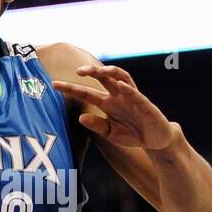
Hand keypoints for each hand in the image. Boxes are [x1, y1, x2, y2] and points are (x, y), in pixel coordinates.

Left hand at [53, 64, 177, 149]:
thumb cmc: (133, 134)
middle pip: (103, 78)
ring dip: (110, 72)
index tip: (54, 84)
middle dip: (91, 72)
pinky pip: (136, 94)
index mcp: (107, 103)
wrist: (156, 140)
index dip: (71, 88)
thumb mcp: (112, 134)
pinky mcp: (145, 105)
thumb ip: (97, 126)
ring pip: (120, 77)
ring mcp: (132, 98)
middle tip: (78, 70)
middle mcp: (118, 96)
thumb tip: (80, 118)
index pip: (86, 93)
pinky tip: (119, 85)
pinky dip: (128, 89)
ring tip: (99, 70)